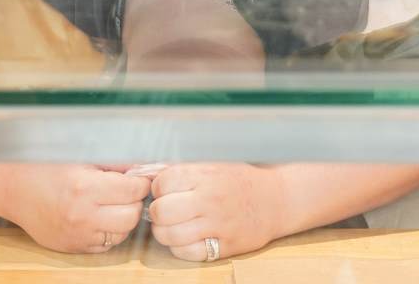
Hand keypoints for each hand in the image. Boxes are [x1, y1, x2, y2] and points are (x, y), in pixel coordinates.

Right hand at [0, 163, 150, 253]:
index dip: (140, 181)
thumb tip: (140, 169)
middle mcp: (83, 216)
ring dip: (123, 218)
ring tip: (113, 202)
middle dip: (134, 201)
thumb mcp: (79, 156)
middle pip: (131, 216)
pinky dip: (108, 232)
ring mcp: (78, 236)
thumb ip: (112, 164)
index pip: (132, 190)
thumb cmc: (43, 166)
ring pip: (121, 234)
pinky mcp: (73, 247)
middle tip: (128, 189)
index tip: (139, 176)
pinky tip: (99, 215)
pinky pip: (105, 246)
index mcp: (85, 188)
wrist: (12, 189)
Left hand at [148, 163, 281, 260]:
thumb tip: (143, 172)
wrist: (274, 200)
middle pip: (161, 212)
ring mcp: (217, 225)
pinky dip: (179, 248)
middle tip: (163, 211)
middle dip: (156, 212)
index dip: (157, 188)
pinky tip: (185, 238)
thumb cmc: (237, 179)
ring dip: (164, 232)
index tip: (163, 191)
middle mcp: (210, 199)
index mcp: (205, 174)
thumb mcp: (210, 164)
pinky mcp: (225, 247)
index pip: (162, 183)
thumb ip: (180, 168)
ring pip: (171, 236)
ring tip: (171, 225)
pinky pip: (188, 253)